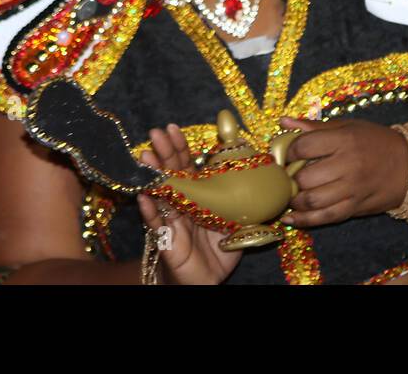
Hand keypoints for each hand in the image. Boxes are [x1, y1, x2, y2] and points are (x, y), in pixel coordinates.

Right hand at [136, 124, 241, 284]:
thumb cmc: (220, 249)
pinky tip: (143, 196)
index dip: (180, 147)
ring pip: (161, 194)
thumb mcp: (238, 220)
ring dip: (153, 175)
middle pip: (172, 173)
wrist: (208, 280)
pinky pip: (156, 224)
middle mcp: (182, 202)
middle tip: (156, 133)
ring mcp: (172, 219)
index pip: (187, 165)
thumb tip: (264, 171)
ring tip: (145, 157)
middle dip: (164, 152)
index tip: (173, 128)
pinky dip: (150, 210)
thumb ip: (244, 197)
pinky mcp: (166, 240)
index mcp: (198, 194)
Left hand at [276, 116, 407, 228]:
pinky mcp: (356, 207)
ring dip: (294, 201)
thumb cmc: (377, 142)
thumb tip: (283, 121)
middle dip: (289, 179)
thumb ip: (315, 126)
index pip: (304, 146)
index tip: (286, 154)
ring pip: (312, 201)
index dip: (289, 151)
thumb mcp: (349, 126)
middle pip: (305, 177)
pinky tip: (291, 218)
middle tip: (285, 177)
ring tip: (290, 195)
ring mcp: (352, 189)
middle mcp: (348, 165)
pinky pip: (326, 218)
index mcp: (345, 140)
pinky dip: (305, 221)